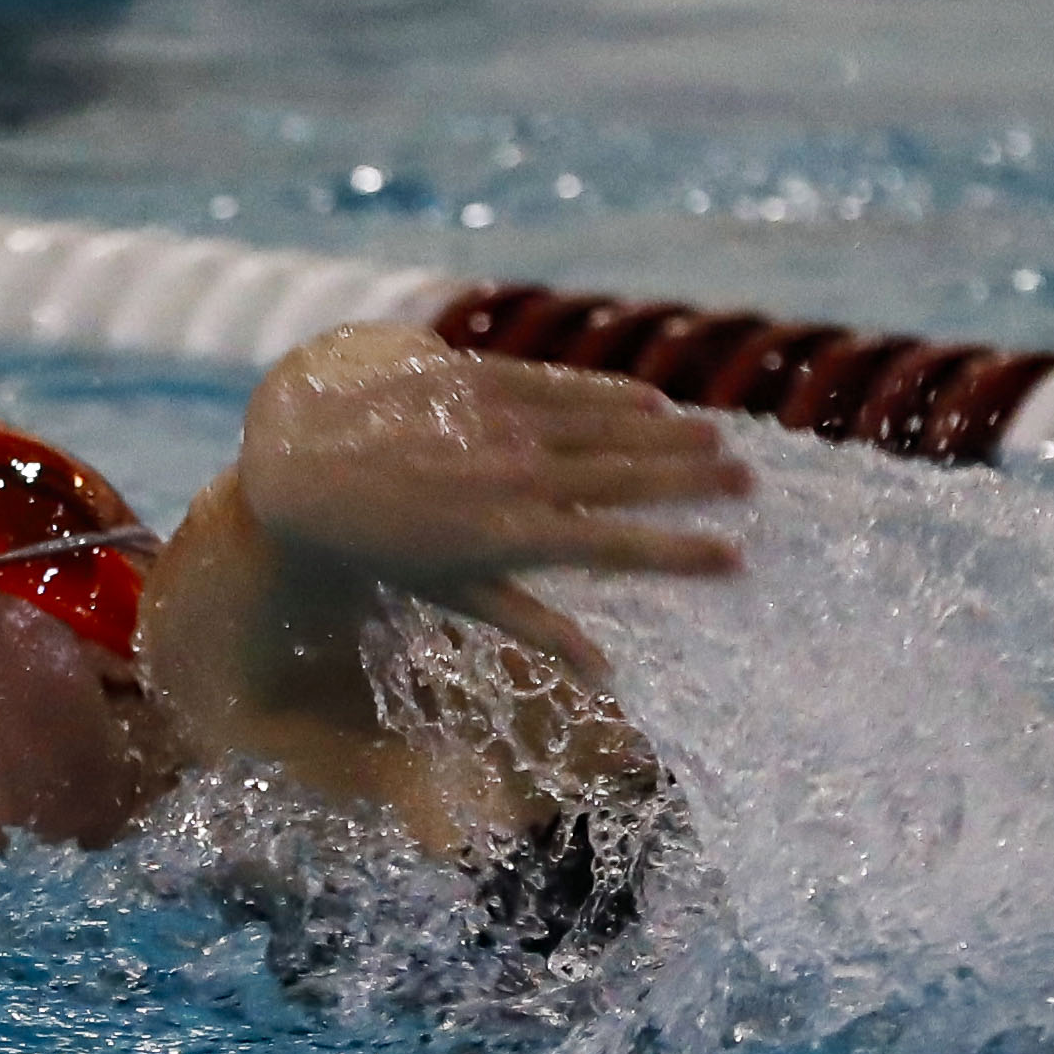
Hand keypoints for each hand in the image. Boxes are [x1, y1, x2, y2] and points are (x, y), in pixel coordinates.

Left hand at [235, 324, 752, 683]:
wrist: (304, 467)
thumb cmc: (384, 547)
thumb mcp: (456, 596)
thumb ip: (537, 627)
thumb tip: (607, 674)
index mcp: (510, 537)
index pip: (616, 548)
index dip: (679, 555)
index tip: (735, 558)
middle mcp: (511, 477)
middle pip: (624, 478)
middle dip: (694, 481)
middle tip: (749, 484)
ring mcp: (496, 422)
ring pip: (603, 427)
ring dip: (667, 434)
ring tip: (721, 441)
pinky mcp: (478, 378)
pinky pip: (561, 386)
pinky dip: (611, 395)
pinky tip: (653, 402)